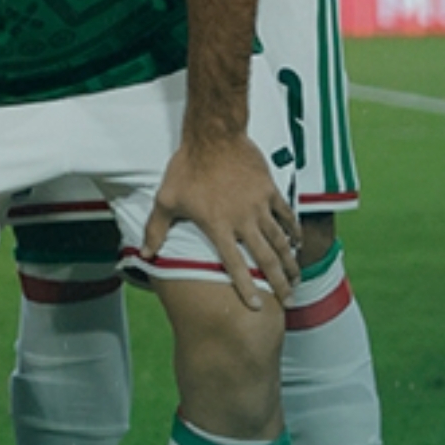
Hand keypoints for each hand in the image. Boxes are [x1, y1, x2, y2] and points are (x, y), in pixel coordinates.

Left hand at [145, 130, 296, 307]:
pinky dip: (294, 231)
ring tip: (297, 278)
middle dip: (279, 282)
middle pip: (265, 258)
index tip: (256, 307)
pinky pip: (287, 216)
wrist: (213, 138)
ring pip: (280, 240)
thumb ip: (156, 229)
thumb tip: (146, 253)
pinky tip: (298, 243)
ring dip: (290, 261)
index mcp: (217, 226)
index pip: (233, 264)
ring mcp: (259, 206)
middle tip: (288, 299)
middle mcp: (242, 220)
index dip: (246, 287)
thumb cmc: (187, 168)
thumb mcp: (166, 200)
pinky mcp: (270, 191)